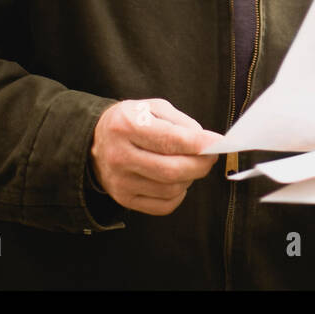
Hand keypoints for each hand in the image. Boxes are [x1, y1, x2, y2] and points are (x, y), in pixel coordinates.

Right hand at [90, 98, 222, 215]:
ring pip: (171, 189)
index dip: (200, 144)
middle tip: (210, 157)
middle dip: (200, 165)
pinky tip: (177, 180)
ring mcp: (120, 181)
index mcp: (126, 126)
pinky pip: (164, 205)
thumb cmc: (132, 121)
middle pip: (172, 170)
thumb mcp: (153, 108)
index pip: (170, 140)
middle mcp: (120, 155)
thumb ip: (181, 123)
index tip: (218, 143)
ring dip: (190, 178)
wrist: (95, 142)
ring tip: (190, 165)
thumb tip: (206, 142)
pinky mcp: (124, 198)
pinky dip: (179, 194)